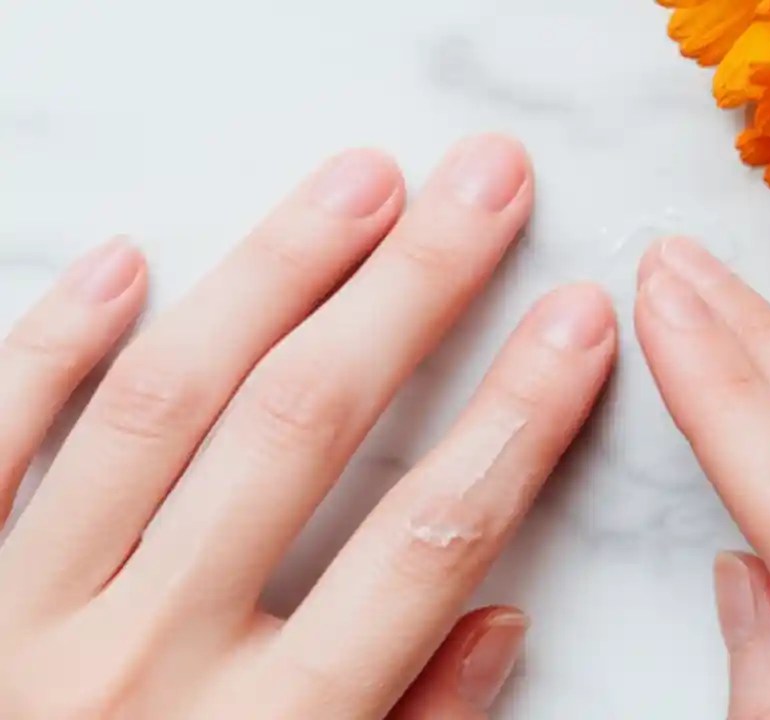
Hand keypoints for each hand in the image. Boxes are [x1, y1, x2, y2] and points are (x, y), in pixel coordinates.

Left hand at [0, 137, 616, 718]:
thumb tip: (499, 621)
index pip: (431, 538)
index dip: (520, 414)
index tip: (579, 319)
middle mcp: (149, 662)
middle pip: (307, 429)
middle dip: (413, 291)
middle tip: (479, 186)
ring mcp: (27, 619)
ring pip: (165, 403)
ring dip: (271, 276)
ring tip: (354, 184)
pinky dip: (48, 347)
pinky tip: (120, 262)